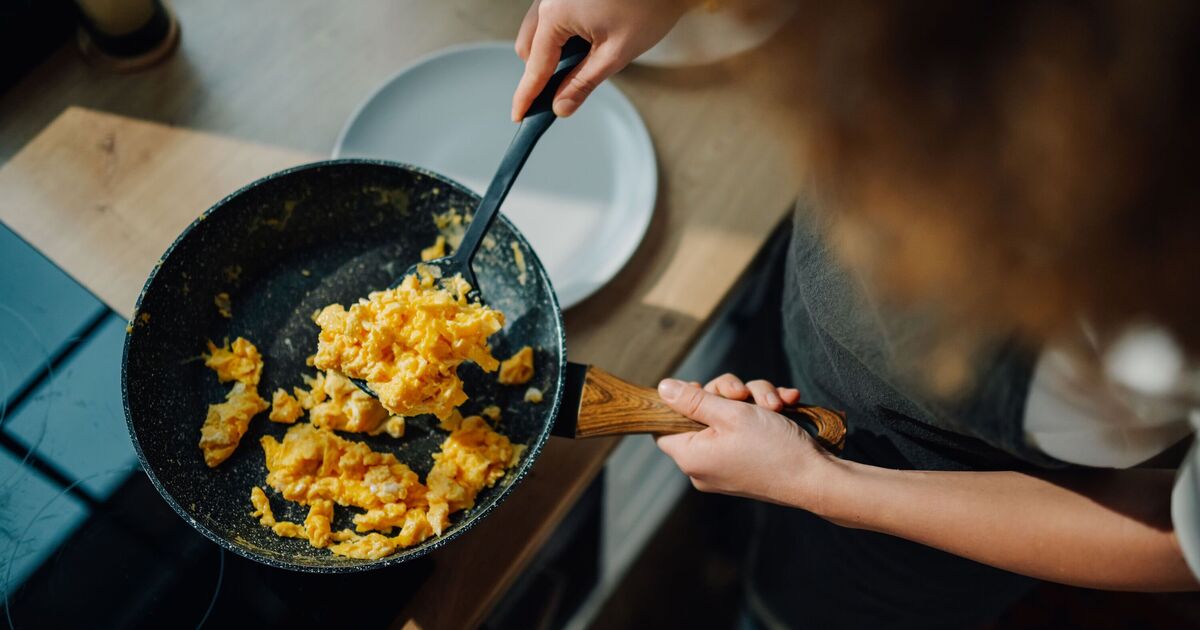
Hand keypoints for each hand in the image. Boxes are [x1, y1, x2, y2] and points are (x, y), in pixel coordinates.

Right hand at [511, 0, 688, 119]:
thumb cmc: (649, 6)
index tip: (519, 116)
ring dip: (551, 53)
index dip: (527, 95)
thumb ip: (582, 83)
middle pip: (529, 47)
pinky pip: (550, 17)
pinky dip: (560, 35)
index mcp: (557, 13)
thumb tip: (561, 106)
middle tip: (563, 92)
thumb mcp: (615, 54)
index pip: (534, 65)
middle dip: (541, 72)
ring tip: (584, 61)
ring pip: (538, 31)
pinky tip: (586, 41)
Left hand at [654, 375, 835, 508]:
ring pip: (728, 418)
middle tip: (743, 393)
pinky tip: (785, 405)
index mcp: (691, 457)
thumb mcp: (730, 414)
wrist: (817, 478)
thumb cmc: (773, 448)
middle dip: (727, 395)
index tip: (698, 388)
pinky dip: (764, 415)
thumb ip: (694, 400)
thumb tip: (663, 389)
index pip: (663, 427)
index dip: (677, 404)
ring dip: (753, 402)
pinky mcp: (748, 464)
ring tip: (776, 403)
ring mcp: (726, 466)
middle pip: (700, 416)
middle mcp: (704, 466)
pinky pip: (746, 432)